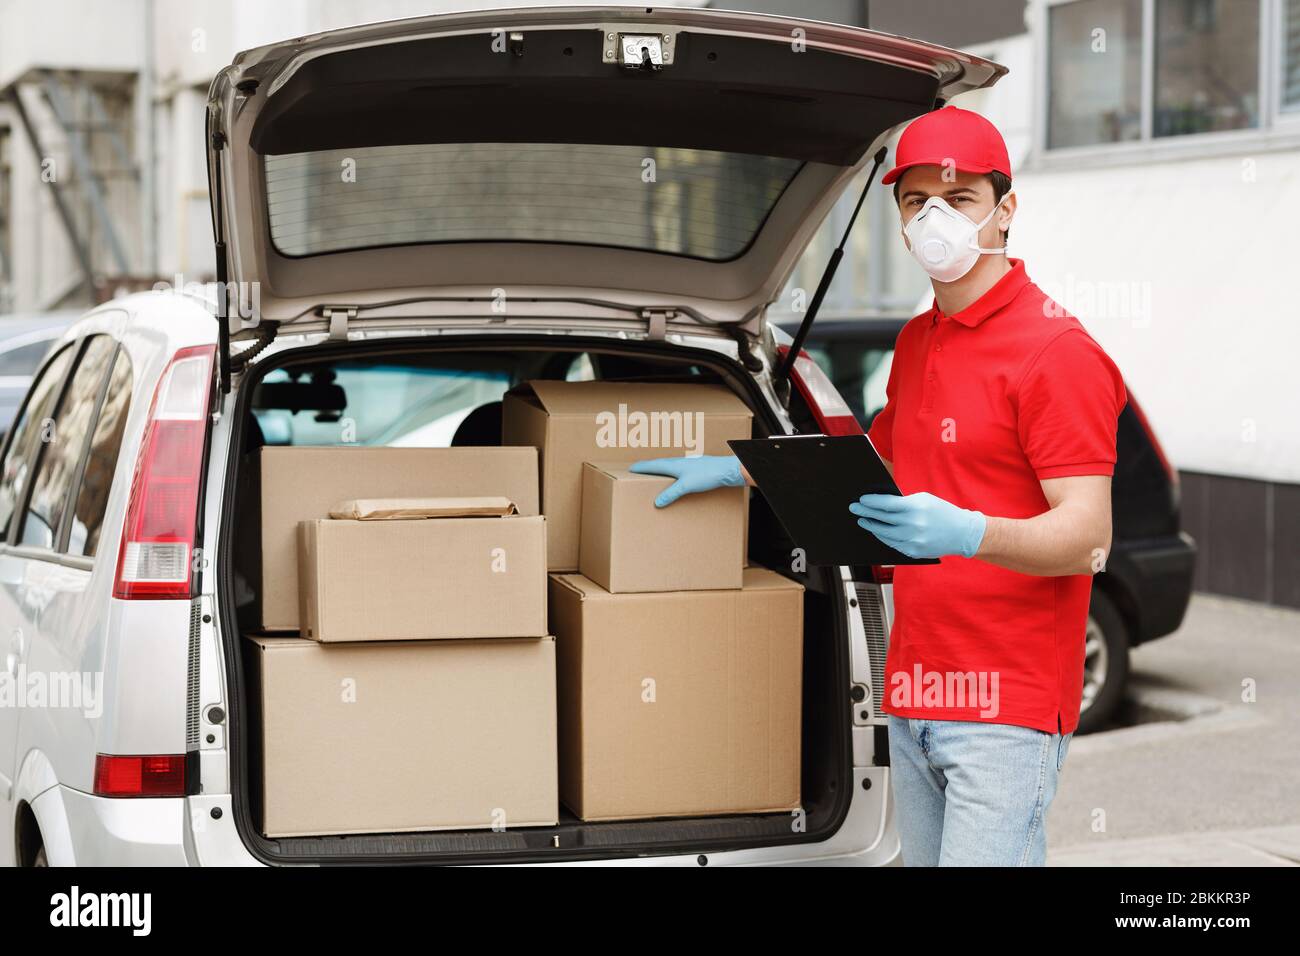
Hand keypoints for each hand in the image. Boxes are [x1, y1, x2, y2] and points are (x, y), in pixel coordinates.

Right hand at [629, 455, 744, 506]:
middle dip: (648, 468)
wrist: (726, 470)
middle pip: (659, 464)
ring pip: (668, 467)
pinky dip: (670, 475)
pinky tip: (675, 481)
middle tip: (638, 471)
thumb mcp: (686, 486)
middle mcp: (679, 463)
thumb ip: (671, 494)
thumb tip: (657, 502)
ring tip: (653, 476)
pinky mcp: (694, 470)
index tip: (630, 468)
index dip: (641, 467)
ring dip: (659, 470)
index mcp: (673, 465)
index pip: (652, 465)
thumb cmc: (707, 474)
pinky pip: (677, 471)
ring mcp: (687, 465)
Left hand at [849, 492, 985, 559]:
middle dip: (866, 513)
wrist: (962, 533)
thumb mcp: (924, 499)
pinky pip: (892, 544)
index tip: (861, 499)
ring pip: (884, 533)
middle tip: (855, 509)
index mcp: (916, 508)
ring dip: (871, 526)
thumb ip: (903, 501)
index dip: (871, 502)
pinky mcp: (913, 552)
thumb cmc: (942, 512)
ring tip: (863, 520)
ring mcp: (913, 540)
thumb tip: (879, 503)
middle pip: (882, 519)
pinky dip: (882, 537)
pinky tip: (877, 531)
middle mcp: (913, 525)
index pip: (886, 504)